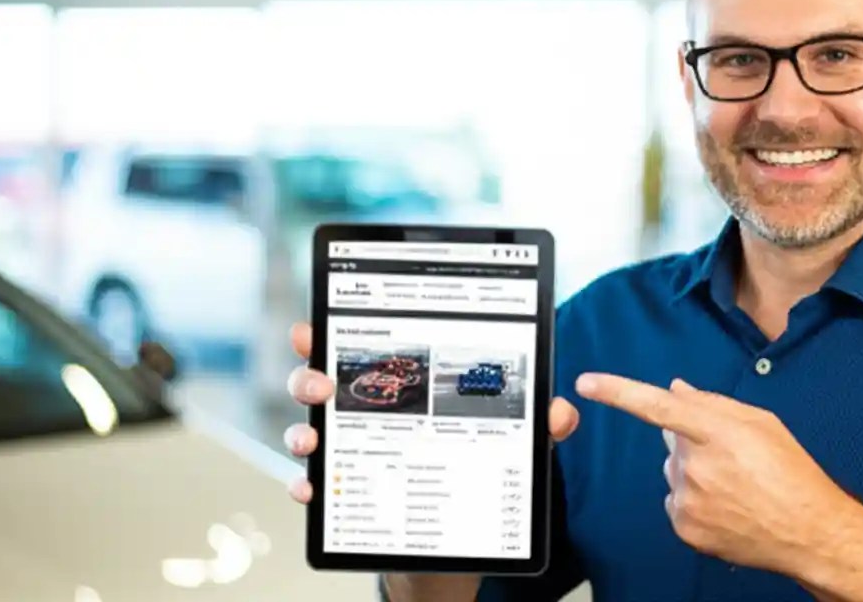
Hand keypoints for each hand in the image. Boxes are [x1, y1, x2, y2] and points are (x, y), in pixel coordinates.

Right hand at [282, 322, 580, 499]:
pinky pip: (313, 487)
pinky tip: (312, 488)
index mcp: (398, 385)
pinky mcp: (346, 495)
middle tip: (323, 384)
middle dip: (308, 377)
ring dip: (301, 431)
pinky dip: (306, 486)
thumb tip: (560, 412)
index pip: (355, 347)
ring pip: (307, 431)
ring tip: (314, 437)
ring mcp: (349, 453)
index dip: (325, 333)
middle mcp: (363, 413)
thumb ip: (535, 424)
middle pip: (317, 383)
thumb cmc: (476, 464)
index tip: (312, 328)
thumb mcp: (510, 441)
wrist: (459, 534)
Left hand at [575, 373, 857, 578]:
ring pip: (673, 471)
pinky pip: (675, 501)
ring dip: (693, 471)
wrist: (807, 531)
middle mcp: (697, 466)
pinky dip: (693, 500)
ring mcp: (688, 500)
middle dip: (690, 441)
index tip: (586, 383)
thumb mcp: (761, 423)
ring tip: (735, 485)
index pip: (658, 407)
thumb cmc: (791, 471)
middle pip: (671, 441)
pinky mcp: (684, 527)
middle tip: (731, 457)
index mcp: (717, 432)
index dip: (618, 393)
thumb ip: (713, 404)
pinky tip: (725, 505)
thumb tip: (675, 389)